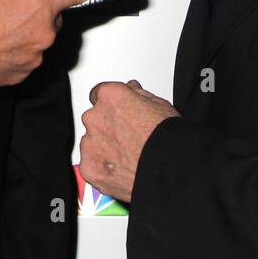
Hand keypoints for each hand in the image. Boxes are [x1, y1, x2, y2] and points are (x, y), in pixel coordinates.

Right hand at [0, 0, 126, 94]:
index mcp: (38, 5)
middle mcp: (42, 33)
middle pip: (48, 16)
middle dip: (30, 11)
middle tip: (2, 12)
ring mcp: (35, 57)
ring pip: (35, 38)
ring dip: (19, 32)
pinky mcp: (23, 75)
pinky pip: (25, 57)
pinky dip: (12, 51)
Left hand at [79, 80, 178, 203]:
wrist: (169, 168)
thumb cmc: (166, 137)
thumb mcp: (159, 104)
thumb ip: (138, 95)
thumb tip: (132, 89)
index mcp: (109, 97)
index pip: (99, 94)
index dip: (111, 105)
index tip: (117, 112)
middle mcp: (94, 118)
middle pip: (94, 119)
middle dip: (107, 127)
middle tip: (127, 137)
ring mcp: (89, 143)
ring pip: (91, 143)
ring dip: (103, 147)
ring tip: (127, 156)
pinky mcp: (89, 167)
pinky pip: (91, 164)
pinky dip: (102, 167)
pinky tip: (120, 169)